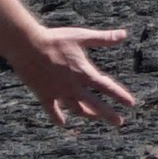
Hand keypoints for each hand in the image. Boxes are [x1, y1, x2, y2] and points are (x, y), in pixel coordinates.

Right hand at [10, 25, 138, 125]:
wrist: (26, 45)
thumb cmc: (55, 39)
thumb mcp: (81, 36)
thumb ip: (104, 38)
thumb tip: (124, 34)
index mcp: (83, 72)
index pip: (106, 87)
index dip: (120, 95)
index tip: (131, 104)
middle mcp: (73, 86)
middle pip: (94, 104)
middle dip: (108, 114)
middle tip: (119, 123)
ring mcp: (58, 92)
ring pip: (75, 108)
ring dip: (87, 114)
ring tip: (95, 117)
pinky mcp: (43, 94)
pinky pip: (52, 110)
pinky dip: (57, 117)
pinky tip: (63, 124)